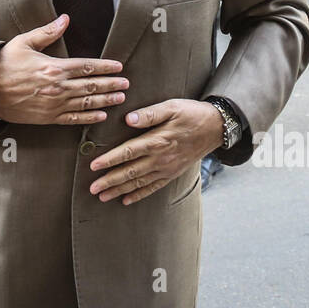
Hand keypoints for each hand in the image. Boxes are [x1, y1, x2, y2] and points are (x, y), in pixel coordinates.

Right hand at [0, 15, 127, 125]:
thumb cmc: (3, 64)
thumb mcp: (23, 42)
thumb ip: (47, 32)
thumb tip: (65, 19)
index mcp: (54, 67)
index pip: (87, 67)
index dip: (105, 67)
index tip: (118, 67)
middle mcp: (58, 87)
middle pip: (91, 86)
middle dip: (111, 85)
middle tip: (126, 84)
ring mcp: (53, 105)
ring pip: (86, 103)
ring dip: (105, 100)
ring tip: (120, 99)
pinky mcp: (47, 118)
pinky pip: (73, 119)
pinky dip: (89, 118)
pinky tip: (101, 115)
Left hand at [88, 99, 222, 204]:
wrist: (215, 128)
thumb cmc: (191, 114)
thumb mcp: (171, 107)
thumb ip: (149, 114)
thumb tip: (128, 119)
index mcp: (157, 140)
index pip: (128, 152)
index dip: (110, 160)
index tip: (94, 166)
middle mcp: (160, 158)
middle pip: (130, 172)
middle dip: (109, 181)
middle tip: (92, 189)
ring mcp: (166, 168)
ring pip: (139, 182)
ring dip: (120, 190)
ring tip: (103, 196)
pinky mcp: (172, 173)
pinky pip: (153, 187)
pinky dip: (139, 194)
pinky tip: (127, 200)